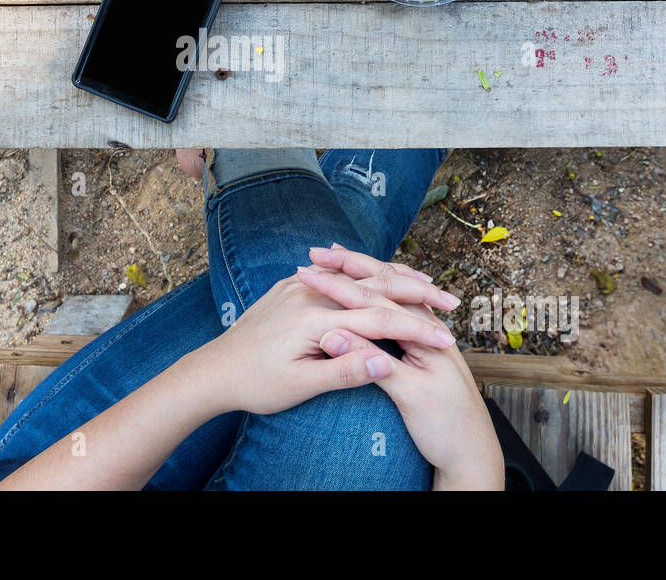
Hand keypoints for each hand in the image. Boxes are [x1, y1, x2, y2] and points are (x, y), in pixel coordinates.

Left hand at [198, 268, 457, 416]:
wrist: (213, 370)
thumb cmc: (255, 384)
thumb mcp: (301, 386)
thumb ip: (344, 371)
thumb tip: (387, 360)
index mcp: (314, 318)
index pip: (379, 318)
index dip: (417, 328)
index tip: (448, 339)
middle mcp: (308, 294)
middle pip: (374, 288)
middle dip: (416, 294)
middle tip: (452, 301)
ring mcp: (299, 287)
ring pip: (358, 278)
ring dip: (395, 280)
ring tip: (428, 285)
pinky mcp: (292, 289)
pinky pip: (339, 278)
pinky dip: (368, 279)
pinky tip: (383, 282)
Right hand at [302, 246, 503, 489]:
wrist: (474, 454)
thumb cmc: (447, 427)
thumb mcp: (410, 396)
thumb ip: (373, 364)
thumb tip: (334, 334)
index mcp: (424, 335)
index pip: (376, 299)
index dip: (341, 285)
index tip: (310, 273)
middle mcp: (426, 328)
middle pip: (384, 287)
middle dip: (351, 267)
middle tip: (317, 250)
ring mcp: (423, 338)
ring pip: (387, 296)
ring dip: (361, 275)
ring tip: (334, 258)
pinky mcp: (418, 350)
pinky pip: (389, 311)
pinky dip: (370, 296)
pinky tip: (358, 293)